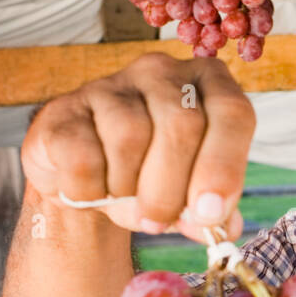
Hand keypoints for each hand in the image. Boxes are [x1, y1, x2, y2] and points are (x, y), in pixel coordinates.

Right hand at [21, 52, 255, 240]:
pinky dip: (91, 192)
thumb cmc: (152, 179)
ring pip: (130, 137)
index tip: (210, 214)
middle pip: (180, 125)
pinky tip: (92, 194)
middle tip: (159, 221)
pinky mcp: (63, 110)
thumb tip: (220, 225)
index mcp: (208, 83)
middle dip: (172, 188)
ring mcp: (108, 85)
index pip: (232, 112)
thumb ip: (212, 211)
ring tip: (125, 201)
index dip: (223, 166)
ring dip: (129, 189)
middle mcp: (161, 72)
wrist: (87, 181)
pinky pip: (83, 157)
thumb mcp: (190, 196)